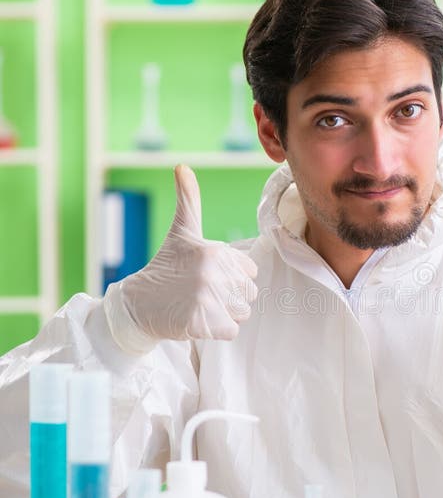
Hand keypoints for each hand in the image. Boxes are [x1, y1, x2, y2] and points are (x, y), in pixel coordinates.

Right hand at [104, 165, 257, 352]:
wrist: (137, 304)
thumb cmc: (165, 267)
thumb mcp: (181, 232)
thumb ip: (188, 200)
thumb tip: (182, 166)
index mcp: (215, 251)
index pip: (250, 273)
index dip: (232, 278)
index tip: (207, 276)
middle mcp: (213, 272)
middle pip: (248, 294)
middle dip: (229, 298)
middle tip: (200, 293)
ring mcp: (206, 298)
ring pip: (241, 313)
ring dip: (223, 315)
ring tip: (198, 306)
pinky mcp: (201, 322)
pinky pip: (231, 331)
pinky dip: (216, 331)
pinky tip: (196, 320)